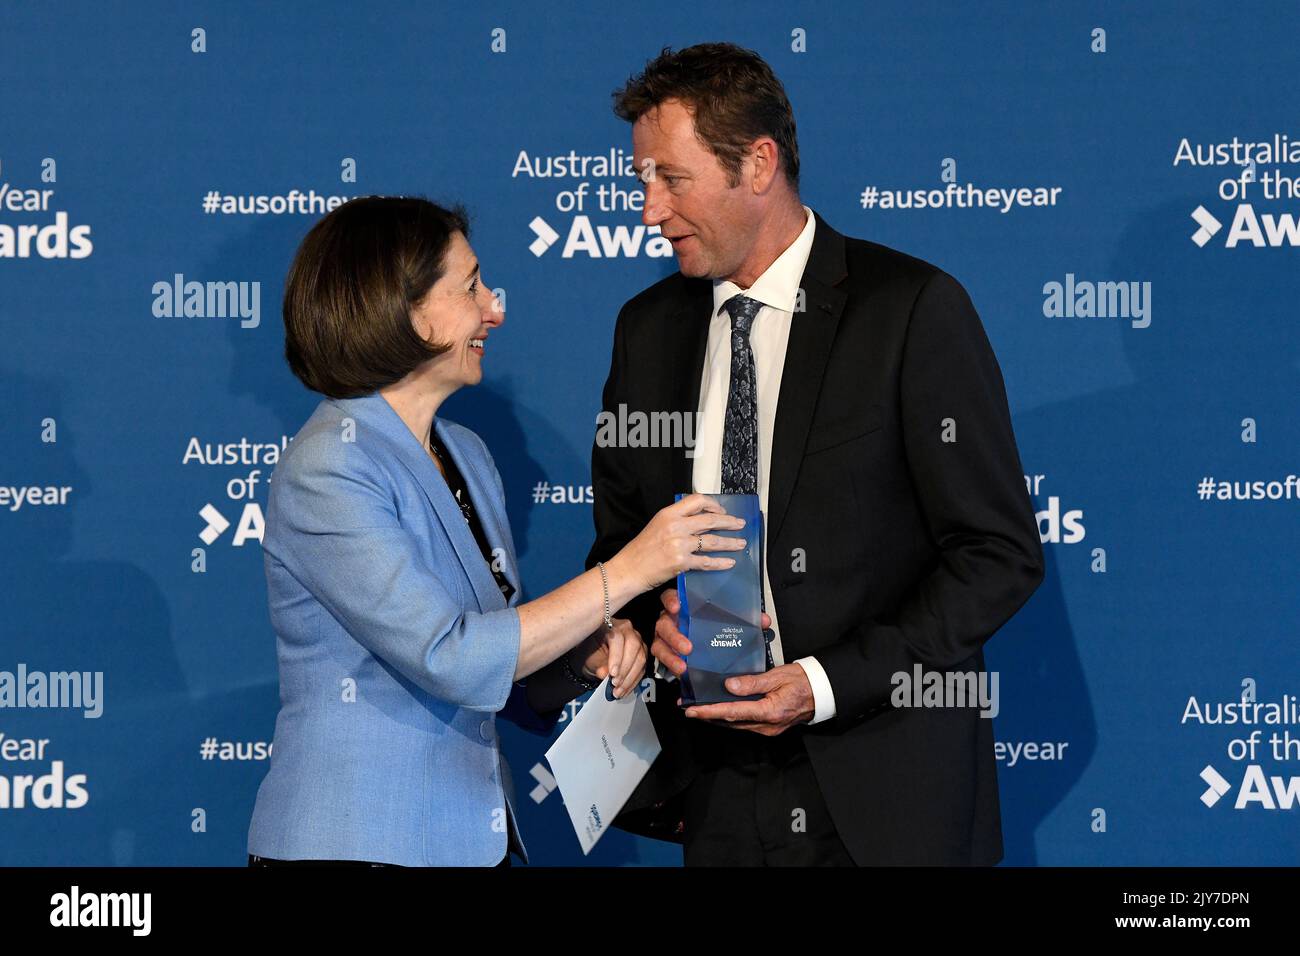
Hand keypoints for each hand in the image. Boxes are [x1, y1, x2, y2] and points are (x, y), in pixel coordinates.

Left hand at [577, 617, 646, 698]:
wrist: (594, 655)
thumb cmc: (590, 651)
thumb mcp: (590, 657)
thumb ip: (597, 664)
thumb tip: (604, 674)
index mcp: (611, 624)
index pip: (618, 638)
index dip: (616, 657)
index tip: (612, 674)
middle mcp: (627, 629)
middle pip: (633, 647)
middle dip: (625, 668)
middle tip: (615, 683)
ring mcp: (637, 640)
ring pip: (640, 658)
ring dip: (630, 678)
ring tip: (618, 691)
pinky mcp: (642, 653)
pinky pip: (642, 668)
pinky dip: (633, 682)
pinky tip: (624, 691)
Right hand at [615, 493, 747, 592]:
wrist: (628, 569)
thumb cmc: (641, 550)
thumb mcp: (657, 525)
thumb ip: (676, 520)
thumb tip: (699, 520)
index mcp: (669, 514)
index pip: (697, 501)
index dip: (713, 505)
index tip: (722, 511)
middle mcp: (675, 526)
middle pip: (710, 520)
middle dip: (729, 522)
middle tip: (740, 524)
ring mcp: (679, 544)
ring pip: (712, 541)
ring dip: (730, 542)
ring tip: (740, 544)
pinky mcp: (681, 562)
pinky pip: (707, 562)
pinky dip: (720, 563)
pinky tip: (729, 562)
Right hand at [652, 587, 770, 677]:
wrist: (707, 644)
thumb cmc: (713, 625)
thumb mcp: (729, 620)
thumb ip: (745, 619)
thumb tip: (763, 620)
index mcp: (684, 606)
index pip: (671, 597)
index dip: (671, 601)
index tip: (678, 607)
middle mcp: (672, 620)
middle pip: (663, 623)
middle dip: (673, 635)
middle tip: (688, 647)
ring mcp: (666, 637)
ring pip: (659, 643)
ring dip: (670, 655)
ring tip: (683, 666)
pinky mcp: (666, 653)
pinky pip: (662, 659)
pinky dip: (670, 665)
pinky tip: (682, 672)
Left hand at [683, 664, 814, 735]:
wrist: (822, 692)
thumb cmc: (802, 681)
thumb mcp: (778, 676)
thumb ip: (753, 682)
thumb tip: (729, 686)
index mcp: (769, 711)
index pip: (732, 712)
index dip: (710, 712)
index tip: (692, 711)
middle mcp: (767, 725)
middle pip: (730, 722)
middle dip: (708, 716)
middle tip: (687, 709)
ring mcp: (768, 728)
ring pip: (736, 725)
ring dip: (716, 717)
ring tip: (698, 709)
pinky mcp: (769, 727)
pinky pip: (744, 724)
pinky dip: (729, 718)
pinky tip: (720, 710)